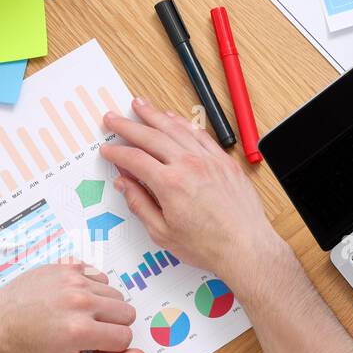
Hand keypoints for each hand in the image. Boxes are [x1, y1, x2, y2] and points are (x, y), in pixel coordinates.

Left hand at [0, 263, 141, 352]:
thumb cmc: (28, 349)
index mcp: (78, 330)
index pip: (125, 337)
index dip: (111, 347)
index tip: (93, 347)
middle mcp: (80, 302)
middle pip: (127, 312)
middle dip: (112, 326)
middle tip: (89, 332)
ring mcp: (74, 281)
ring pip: (117, 294)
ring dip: (104, 307)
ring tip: (80, 316)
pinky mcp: (69, 267)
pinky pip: (101, 277)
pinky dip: (94, 290)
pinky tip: (74, 300)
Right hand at [100, 99, 288, 285]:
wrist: (246, 246)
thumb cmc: (208, 245)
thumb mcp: (162, 232)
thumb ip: (140, 203)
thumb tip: (124, 183)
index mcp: (170, 184)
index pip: (135, 159)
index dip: (117, 152)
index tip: (106, 149)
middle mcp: (190, 166)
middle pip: (152, 137)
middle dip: (129, 126)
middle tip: (113, 117)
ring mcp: (210, 161)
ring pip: (177, 130)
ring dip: (156, 116)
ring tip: (140, 105)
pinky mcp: (225, 162)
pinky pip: (201, 136)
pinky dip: (185, 124)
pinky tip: (174, 119)